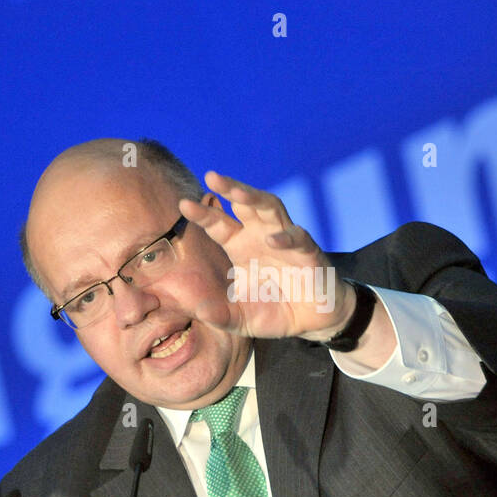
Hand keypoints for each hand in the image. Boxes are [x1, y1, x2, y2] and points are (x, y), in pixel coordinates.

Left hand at [179, 171, 354, 340]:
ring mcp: (286, 241)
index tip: (184, 204)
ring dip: (255, 198)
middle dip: (230, 188)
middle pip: (245, 205)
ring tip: (237, 193)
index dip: (203, 214)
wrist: (311, 320)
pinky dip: (286, 237)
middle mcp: (261, 237)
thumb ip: (222, 316)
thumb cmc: (275, 311)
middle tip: (212, 176)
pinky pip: (298, 239)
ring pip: (271, 209)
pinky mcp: (309, 253)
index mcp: (241, 246)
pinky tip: (273, 239)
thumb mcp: (242, 319)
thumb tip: (202, 312)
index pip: (219, 224)